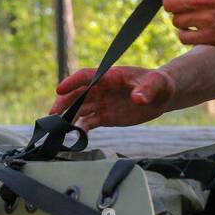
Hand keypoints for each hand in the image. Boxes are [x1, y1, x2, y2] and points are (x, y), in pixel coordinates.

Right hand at [49, 66, 176, 129]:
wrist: (161, 96)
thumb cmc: (159, 83)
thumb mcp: (156, 84)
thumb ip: (147, 89)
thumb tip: (137, 98)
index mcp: (110, 76)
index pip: (86, 76)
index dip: (72, 82)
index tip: (59, 89)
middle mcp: (101, 89)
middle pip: (77, 94)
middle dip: (63, 103)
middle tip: (52, 115)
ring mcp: (102, 103)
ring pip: (79, 109)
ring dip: (67, 118)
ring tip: (57, 129)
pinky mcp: (105, 117)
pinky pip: (88, 122)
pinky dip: (80, 129)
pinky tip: (73, 137)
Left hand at [159, 0, 214, 46]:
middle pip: (168, 3)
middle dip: (174, 3)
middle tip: (186, 4)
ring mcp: (206, 19)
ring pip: (175, 21)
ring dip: (182, 19)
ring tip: (196, 16)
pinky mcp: (211, 37)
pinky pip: (183, 37)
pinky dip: (186, 34)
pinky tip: (197, 29)